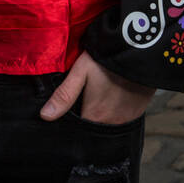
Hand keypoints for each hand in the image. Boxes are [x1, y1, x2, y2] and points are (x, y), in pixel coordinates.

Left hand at [39, 50, 155, 124]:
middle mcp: (111, 123)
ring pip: (109, 124)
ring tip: (99, 100)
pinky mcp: (138, 112)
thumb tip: (45, 116)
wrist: (138, 52)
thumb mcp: (81, 72)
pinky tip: (113, 99)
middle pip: (94, 128)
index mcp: (94, 116)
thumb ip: (64, 95)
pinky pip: (123, 119)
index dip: (73, 123)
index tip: (70, 113)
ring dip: (103, 117)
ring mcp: (126, 119)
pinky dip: (117, 113)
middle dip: (88, 119)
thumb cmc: (106, 60)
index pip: (79, 130)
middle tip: (85, 102)